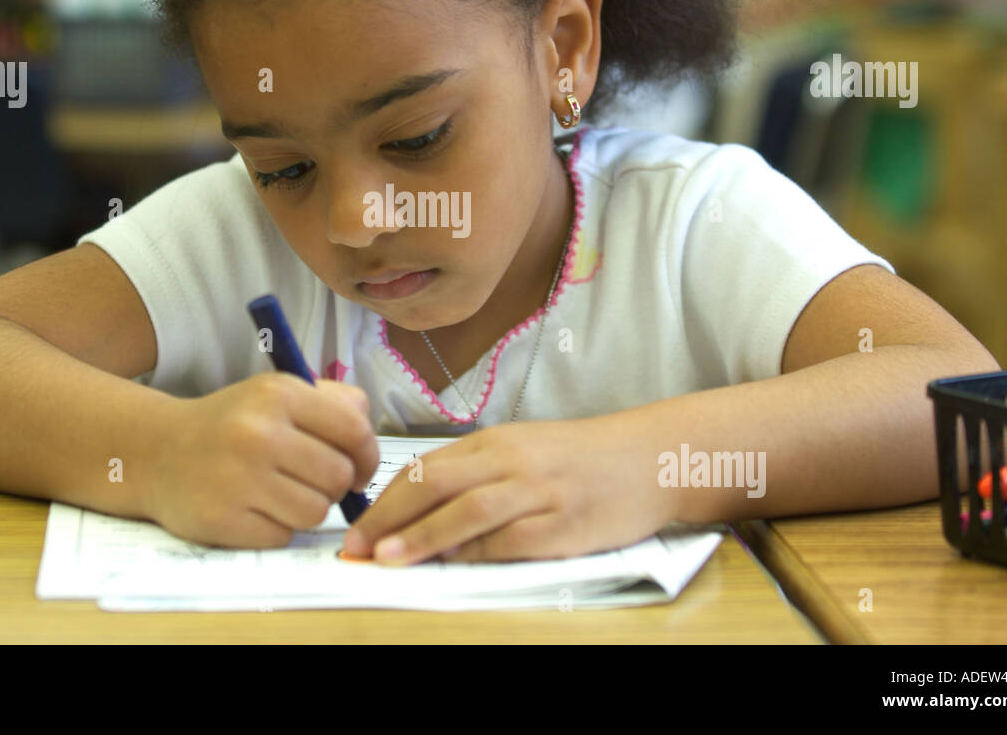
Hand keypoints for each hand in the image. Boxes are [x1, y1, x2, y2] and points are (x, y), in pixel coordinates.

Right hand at [146, 373, 377, 547]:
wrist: (155, 452)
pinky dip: (276, 529)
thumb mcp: (275, 394)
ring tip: (280, 494)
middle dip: (333, 486)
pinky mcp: (222, 519)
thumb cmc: (230, 424)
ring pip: (315, 512)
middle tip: (310, 481)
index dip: (367, 456)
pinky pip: (282, 536)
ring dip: (306, 509)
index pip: (354, 430)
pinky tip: (254, 509)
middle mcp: (258, 433)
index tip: (359, 469)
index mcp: (278, 394)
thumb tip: (367, 439)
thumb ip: (332, 403)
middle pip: (338, 477)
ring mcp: (238, 478)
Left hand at [341, 417, 680, 564]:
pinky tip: (454, 563)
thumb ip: (475, 477)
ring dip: (422, 535)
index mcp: (494, 443)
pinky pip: (514, 539)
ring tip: (388, 558)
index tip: (356, 529)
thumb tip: (421, 515)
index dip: (384, 501)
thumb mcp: (522, 453)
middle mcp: (512, 461)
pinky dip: (479, 552)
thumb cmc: (580, 460)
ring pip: (468, 510)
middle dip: (388, 518)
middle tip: (357, 549)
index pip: (425, 468)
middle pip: (436, 484)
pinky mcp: (566, 523)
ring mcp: (539, 491)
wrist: (650, 457)